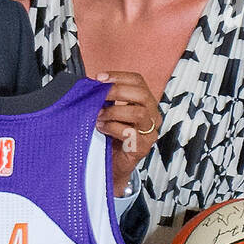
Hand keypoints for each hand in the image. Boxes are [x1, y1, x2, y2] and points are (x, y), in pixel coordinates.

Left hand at [94, 72, 160, 194]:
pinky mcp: (143, 148)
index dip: (119, 76)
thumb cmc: (109, 138)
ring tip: (99, 116)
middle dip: (117, 91)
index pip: (138, 81)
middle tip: (99, 96)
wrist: (111, 166)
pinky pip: (131, 134)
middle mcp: (151, 116)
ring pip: (139, 114)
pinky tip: (102, 129)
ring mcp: (150, 133)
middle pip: (142, 95)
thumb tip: (92, 84)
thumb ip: (105, 99)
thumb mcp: (108, 113)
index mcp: (144, 103)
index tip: (100, 77)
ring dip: (114, 112)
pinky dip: (113, 128)